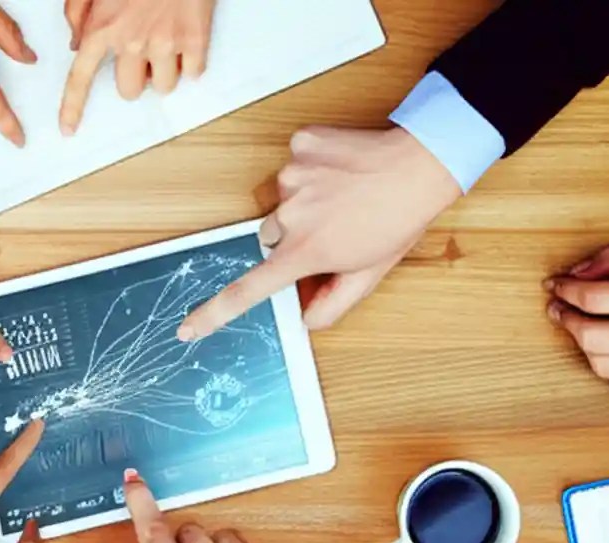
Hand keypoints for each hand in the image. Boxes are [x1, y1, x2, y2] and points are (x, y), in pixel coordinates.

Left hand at [61, 0, 216, 133]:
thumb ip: (78, 12)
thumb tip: (75, 45)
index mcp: (102, 25)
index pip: (80, 77)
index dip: (73, 108)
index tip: (68, 130)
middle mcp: (131, 39)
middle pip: (128, 91)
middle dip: (135, 78)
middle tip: (143, 54)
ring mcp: (165, 42)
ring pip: (162, 87)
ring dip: (164, 73)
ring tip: (167, 44)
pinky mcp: (195, 39)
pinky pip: (192, 74)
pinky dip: (191, 64)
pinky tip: (187, 40)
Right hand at [180, 126, 460, 339]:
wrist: (421, 164)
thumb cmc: (398, 220)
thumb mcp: (369, 272)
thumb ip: (332, 304)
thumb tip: (304, 318)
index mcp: (304, 253)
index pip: (248, 291)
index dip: (213, 313)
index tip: (187, 328)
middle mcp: (290, 216)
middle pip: (269, 236)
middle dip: (290, 237)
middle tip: (329, 228)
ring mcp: (292, 177)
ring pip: (281, 198)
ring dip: (303, 200)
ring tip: (341, 195)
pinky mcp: (299, 146)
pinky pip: (294, 162)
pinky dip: (312, 167)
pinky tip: (339, 171)